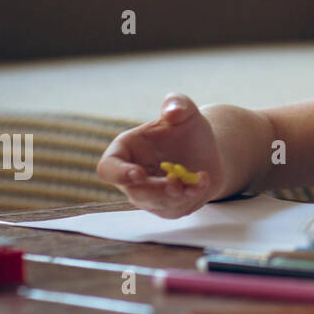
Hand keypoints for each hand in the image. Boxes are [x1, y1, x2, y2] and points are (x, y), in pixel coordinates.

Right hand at [96, 93, 222, 218]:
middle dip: (155, 190)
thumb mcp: (184, 110)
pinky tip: (203, 180)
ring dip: (175, 197)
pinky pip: (177, 209)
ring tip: (193, 183)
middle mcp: (132, 178)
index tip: (137, 173)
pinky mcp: (169, 207)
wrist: (205, 149)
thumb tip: (172, 112)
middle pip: (135, 193)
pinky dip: (192, 197)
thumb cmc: (186, 128)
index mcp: (125, 152)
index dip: (119, 174)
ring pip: (156, 204)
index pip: (108, 168)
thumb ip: (177, 104)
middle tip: (175, 183)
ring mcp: (149, 196)